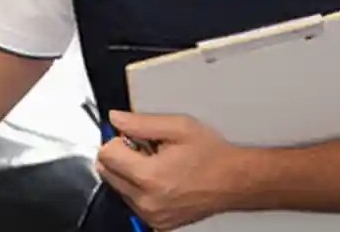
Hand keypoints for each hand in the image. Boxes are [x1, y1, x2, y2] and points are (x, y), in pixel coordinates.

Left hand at [97, 110, 248, 230]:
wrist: (234, 181)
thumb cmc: (212, 155)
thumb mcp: (178, 127)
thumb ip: (141, 123)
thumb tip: (116, 119)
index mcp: (149, 176)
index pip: (106, 155)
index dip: (116, 140)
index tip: (130, 137)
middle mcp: (147, 200)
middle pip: (107, 173)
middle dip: (120, 157)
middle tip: (145, 149)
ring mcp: (151, 215)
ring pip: (118, 189)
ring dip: (129, 174)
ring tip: (157, 164)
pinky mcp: (157, 223)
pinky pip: (133, 203)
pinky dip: (139, 190)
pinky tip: (161, 179)